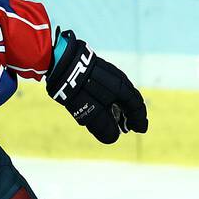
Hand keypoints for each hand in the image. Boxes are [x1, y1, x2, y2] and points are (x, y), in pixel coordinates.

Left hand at [46, 29, 147, 143]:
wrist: (58, 60)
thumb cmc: (76, 86)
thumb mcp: (88, 110)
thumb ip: (101, 125)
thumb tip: (113, 138)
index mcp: (120, 87)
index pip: (136, 105)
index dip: (138, 119)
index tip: (139, 129)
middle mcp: (117, 78)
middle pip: (130, 99)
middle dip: (130, 114)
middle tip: (127, 127)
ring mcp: (108, 72)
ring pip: (120, 93)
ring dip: (120, 107)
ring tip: (115, 118)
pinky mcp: (97, 69)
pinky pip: (111, 87)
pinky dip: (112, 99)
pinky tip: (103, 104)